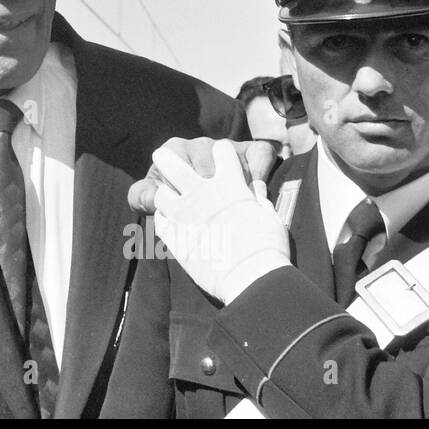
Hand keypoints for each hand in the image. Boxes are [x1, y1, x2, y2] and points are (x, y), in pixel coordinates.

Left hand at [149, 140, 290, 303]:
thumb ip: (257, 199)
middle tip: (161, 155)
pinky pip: (159, 221)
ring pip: (161, 193)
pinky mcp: (174, 237)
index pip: (221, 151)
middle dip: (167, 158)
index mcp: (229, 183)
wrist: (252, 278)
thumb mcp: (269, 215)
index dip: (222, 152)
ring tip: (166, 196)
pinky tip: (168, 223)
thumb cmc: (268, 246)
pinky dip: (163, 220)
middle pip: (173, 161)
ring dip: (164, 193)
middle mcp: (202, 192)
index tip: (221, 155)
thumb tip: (255, 190)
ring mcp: (184, 214)